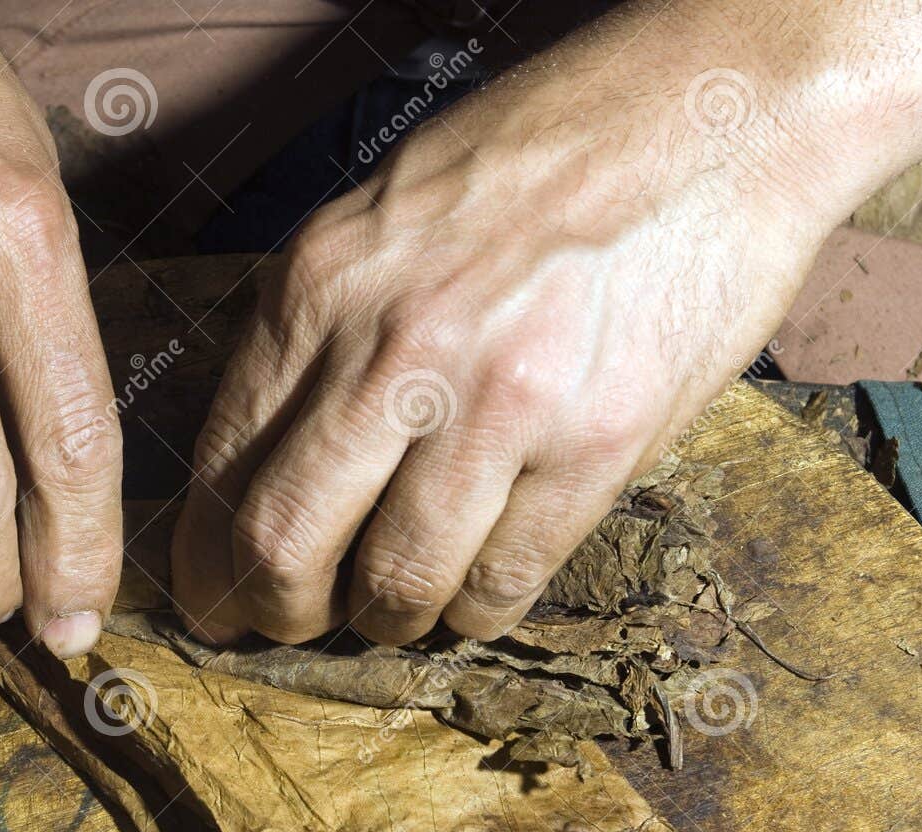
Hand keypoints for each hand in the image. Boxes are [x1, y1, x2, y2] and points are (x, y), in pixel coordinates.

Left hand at [172, 0, 921, 648]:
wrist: (717, 114)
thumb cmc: (547, 156)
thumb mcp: (383, 217)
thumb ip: (316, 333)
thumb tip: (264, 457)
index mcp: (322, 285)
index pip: (224, 462)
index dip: (204, 556)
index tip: (211, 594)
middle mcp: (397, 349)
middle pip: (284, 544)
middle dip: (271, 612)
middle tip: (284, 626)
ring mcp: (501, 402)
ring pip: (396, 583)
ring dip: (384, 619)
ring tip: (395, 607)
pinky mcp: (600, 444)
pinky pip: (505, 583)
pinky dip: (475, 611)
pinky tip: (474, 591)